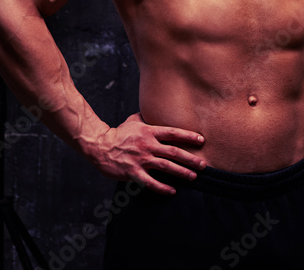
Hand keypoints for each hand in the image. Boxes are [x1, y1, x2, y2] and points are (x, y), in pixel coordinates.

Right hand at [89, 112, 205, 194]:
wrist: (100, 146)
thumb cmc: (118, 133)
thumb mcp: (133, 120)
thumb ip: (147, 117)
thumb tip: (157, 111)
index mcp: (149, 131)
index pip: (173, 133)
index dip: (188, 136)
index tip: (201, 140)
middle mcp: (147, 145)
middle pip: (174, 151)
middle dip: (191, 158)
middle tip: (203, 164)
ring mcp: (140, 159)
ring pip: (165, 166)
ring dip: (181, 172)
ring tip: (193, 177)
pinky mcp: (132, 172)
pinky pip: (150, 182)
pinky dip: (162, 188)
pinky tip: (172, 191)